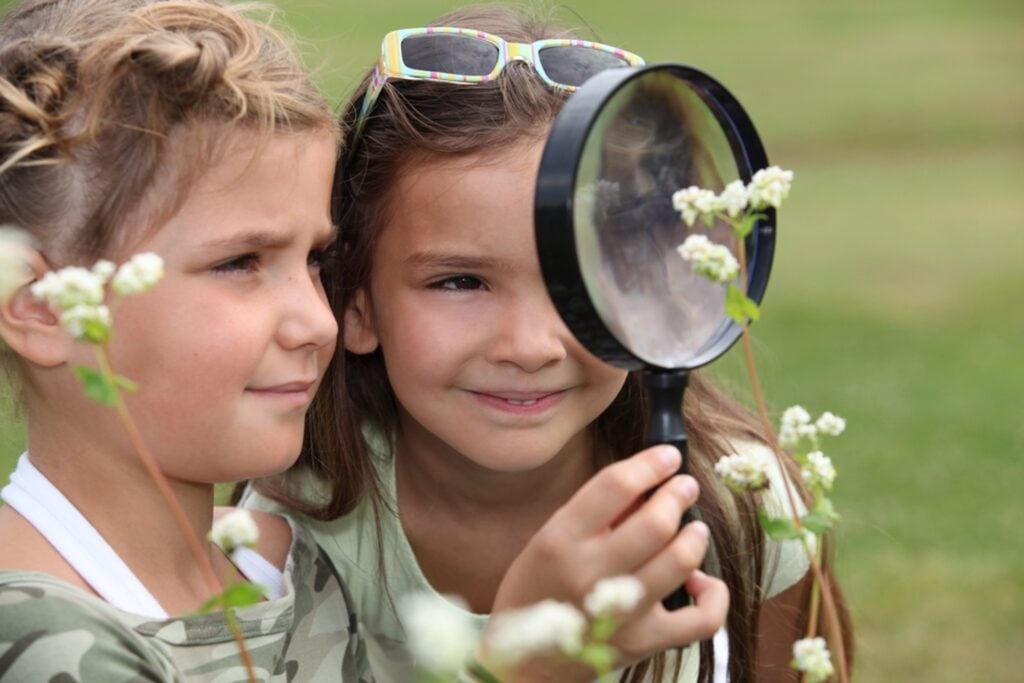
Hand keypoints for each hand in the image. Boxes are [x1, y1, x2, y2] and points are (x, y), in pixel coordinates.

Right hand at [488, 445, 728, 669]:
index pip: (615, 486)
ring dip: (695, 536)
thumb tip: (647, 485)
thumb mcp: (550, 540)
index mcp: (560, 540)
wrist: (524, 665)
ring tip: (693, 528)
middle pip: (655, 522)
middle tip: (684, 487)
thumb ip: (595, 513)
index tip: (667, 456)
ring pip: (680, 561)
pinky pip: (700, 620)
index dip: (650, 464)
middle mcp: (589, 574)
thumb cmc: (538, 591)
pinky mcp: (642, 642)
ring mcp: (619, 612)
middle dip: (678, 494)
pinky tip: (702, 582)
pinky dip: (713, 597)